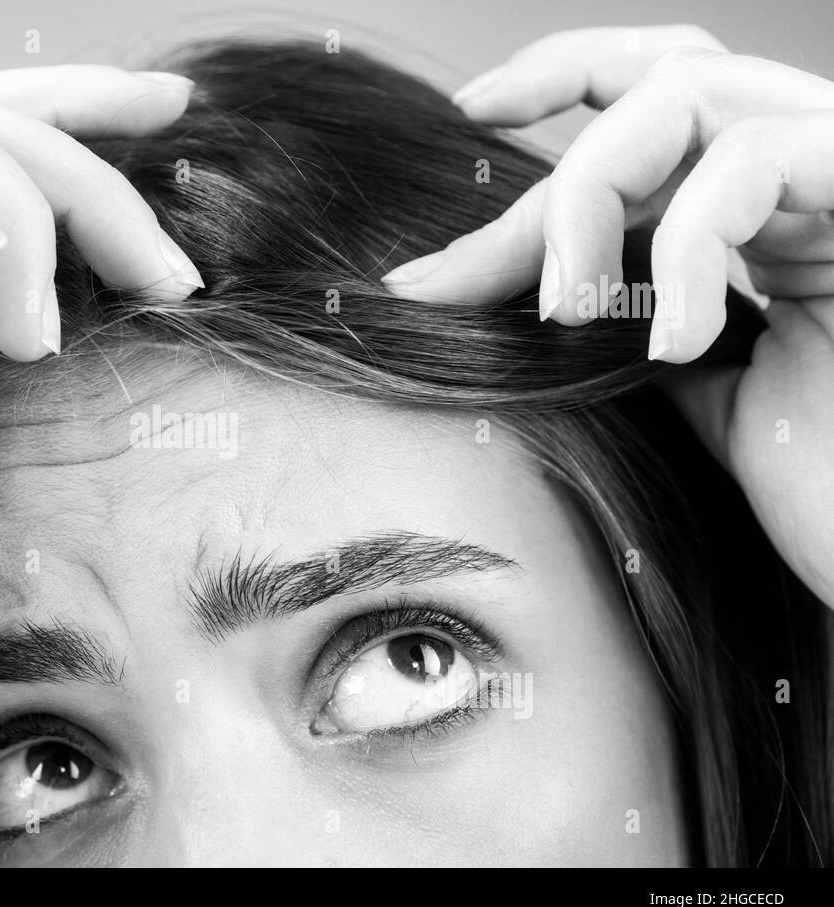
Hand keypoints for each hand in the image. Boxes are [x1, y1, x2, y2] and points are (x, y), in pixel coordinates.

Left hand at [382, 25, 833, 608]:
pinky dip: (684, 248)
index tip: (469, 112)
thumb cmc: (825, 485)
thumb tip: (524, 287)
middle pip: (673, 70)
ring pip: (695, 95)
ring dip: (590, 197)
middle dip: (554, 124)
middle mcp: (816, 174)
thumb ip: (631, 318)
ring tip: (567, 313)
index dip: (561, 80)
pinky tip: (673, 344)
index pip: (664, 100)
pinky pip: (756, 161)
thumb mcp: (697, 389)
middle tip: (460, 226)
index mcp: (775, 209)